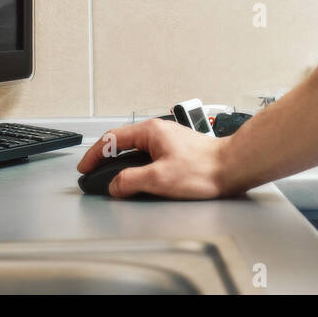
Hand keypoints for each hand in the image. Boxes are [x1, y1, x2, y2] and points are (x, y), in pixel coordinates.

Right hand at [76, 118, 232, 198]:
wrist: (233, 167)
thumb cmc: (204, 169)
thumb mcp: (160, 178)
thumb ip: (131, 181)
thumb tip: (114, 185)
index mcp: (150, 131)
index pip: (112, 139)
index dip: (94, 155)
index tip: (85, 167)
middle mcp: (158, 131)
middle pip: (122, 143)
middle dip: (105, 158)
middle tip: (93, 173)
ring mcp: (168, 140)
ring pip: (135, 150)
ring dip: (121, 163)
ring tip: (111, 177)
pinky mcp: (176, 151)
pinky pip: (148, 156)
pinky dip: (136, 166)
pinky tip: (137, 178)